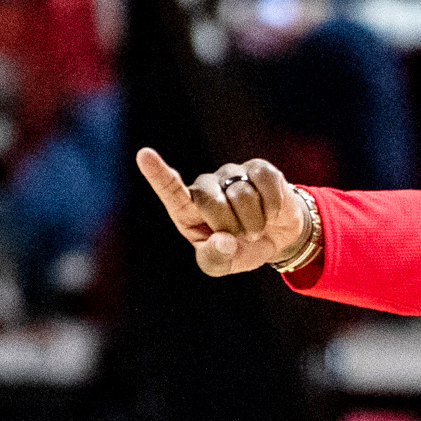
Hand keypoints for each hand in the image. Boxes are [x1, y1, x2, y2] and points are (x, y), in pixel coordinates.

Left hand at [136, 148, 307, 275]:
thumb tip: (224, 241)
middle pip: (211, 200)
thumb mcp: (223, 265)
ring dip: (254, 222)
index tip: (144, 155)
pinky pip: (266, 184)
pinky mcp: (259, 169)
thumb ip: (215, 259)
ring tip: (256, 228)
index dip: (158, 174)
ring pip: (242, 194)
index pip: (171, 191)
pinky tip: (271, 214)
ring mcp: (232, 174)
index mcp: (188, 210)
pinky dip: (272, 208)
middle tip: (241, 237)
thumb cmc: (240, 250)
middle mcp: (206, 186)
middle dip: (230, 226)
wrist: (276, 239)